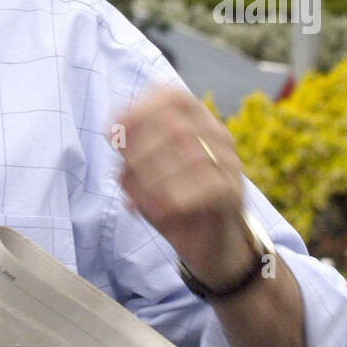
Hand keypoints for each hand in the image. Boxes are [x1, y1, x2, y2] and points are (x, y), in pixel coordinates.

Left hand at [113, 86, 254, 289]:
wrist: (207, 247)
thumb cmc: (171, 204)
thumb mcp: (141, 179)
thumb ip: (128, 156)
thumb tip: (114, 133)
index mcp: (195, 123)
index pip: (173, 98)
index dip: (139, 110)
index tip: (113, 135)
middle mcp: (218, 138)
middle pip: (178, 127)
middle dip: (141, 151)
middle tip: (125, 175)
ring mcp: (230, 165)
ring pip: (192, 156)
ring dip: (154, 179)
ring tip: (137, 201)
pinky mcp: (234, 195)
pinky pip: (209, 187)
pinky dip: (176, 199)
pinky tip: (159, 213)